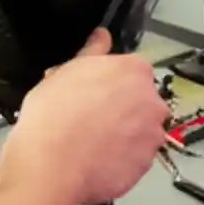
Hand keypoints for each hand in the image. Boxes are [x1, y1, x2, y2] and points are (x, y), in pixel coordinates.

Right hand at [0, 29, 171, 204]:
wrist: (51, 167)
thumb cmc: (53, 117)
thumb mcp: (65, 71)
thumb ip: (92, 52)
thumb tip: (101, 37)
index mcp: (134, 70)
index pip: (131, 70)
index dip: (109, 83)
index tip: (94, 92)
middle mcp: (151, 101)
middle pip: (140, 101)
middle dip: (121, 108)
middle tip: (89, 118)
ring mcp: (152, 135)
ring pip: (140, 131)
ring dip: (123, 135)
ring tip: (91, 142)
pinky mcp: (146, 165)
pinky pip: (135, 158)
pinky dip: (121, 159)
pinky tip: (96, 159)